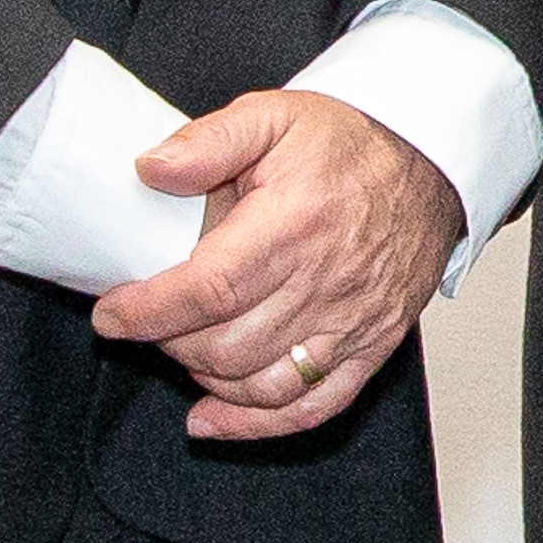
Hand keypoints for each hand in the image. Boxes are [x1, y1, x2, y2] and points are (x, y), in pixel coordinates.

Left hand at [92, 88, 458, 442]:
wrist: (430, 162)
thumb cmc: (350, 144)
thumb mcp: (273, 116)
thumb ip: (208, 141)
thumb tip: (151, 169)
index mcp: (294, 223)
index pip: (207, 288)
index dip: (148, 312)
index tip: (112, 314)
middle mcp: (326, 280)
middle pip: (227, 346)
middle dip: (169, 343)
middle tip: (151, 320)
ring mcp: (352, 320)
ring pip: (262, 385)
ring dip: (206, 378)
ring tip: (184, 349)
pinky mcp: (371, 345)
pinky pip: (313, 406)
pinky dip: (256, 425)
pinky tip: (213, 417)